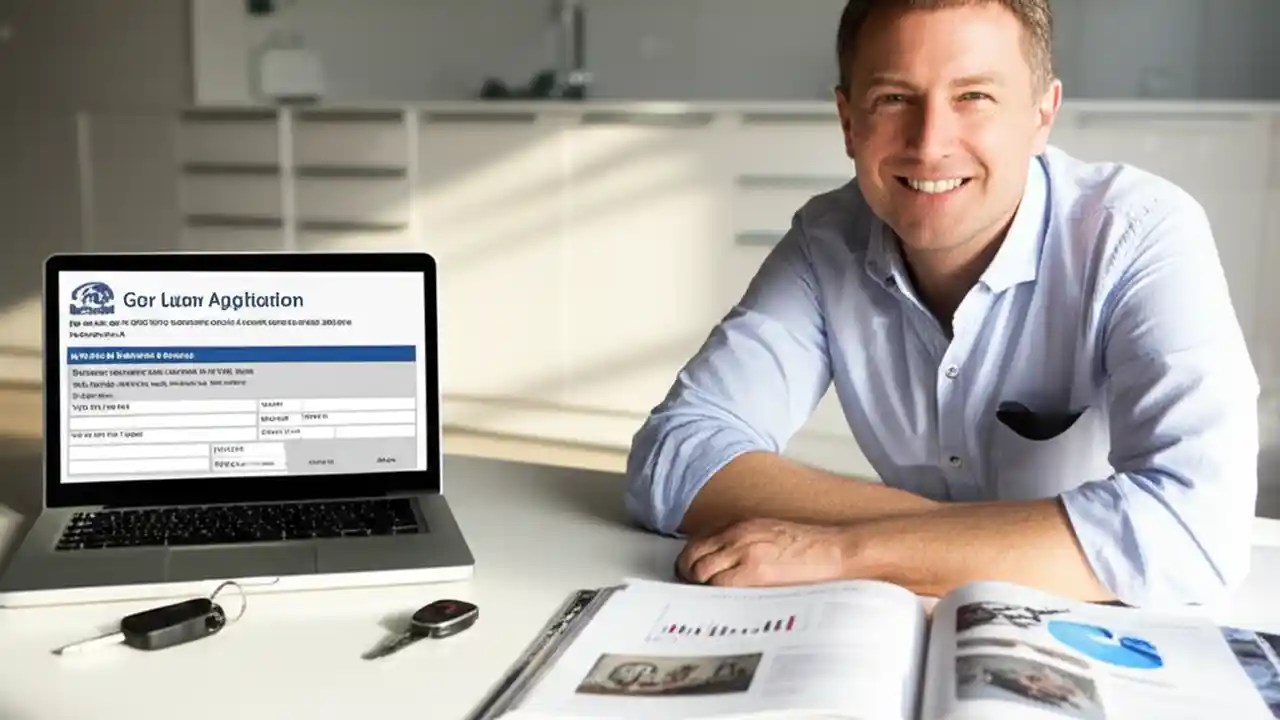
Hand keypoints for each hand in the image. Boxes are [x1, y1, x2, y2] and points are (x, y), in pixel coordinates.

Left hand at [675, 518, 854, 586]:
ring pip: (700, 573)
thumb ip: (744, 544)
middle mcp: (737, 536)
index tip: (691, 575)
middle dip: (687, 576)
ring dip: (699, 588)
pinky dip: (714, 596)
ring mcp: (744, 553)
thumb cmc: (810, 547)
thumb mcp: (770, 534)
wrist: (836, 550)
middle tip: (693, 592)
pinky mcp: (754, 573)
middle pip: (692, 557)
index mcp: (741, 526)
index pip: (698, 542)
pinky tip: (722, 604)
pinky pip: (719, 586)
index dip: (690, 562)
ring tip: (708, 601)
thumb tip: (722, 565)